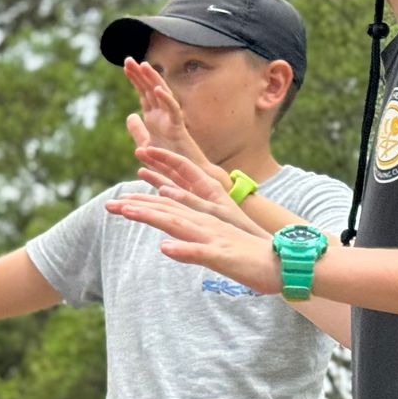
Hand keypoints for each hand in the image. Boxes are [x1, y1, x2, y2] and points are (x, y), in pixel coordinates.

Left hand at [105, 190, 281, 294]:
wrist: (284, 264)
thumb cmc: (248, 257)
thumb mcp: (213, 249)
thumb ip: (190, 244)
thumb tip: (166, 244)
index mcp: (202, 222)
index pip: (166, 210)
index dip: (141, 205)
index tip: (116, 202)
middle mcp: (205, 225)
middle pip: (165, 212)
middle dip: (137, 207)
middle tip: (108, 205)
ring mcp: (213, 238)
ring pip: (178, 225)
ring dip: (153, 217)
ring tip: (128, 212)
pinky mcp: (224, 255)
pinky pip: (202, 253)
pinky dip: (184, 250)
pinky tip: (165, 248)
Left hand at [121, 59, 218, 178]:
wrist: (184, 176)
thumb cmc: (168, 160)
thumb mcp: (147, 144)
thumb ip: (138, 130)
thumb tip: (130, 115)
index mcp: (154, 117)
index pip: (143, 93)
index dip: (135, 79)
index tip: (126, 65)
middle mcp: (162, 115)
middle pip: (150, 90)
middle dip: (140, 75)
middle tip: (128, 59)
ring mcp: (171, 120)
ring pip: (162, 96)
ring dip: (153, 80)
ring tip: (143, 65)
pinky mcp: (179, 129)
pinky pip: (174, 111)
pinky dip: (166, 100)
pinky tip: (157, 89)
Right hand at [133, 143, 266, 238]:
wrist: (258, 249)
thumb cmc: (241, 230)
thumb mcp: (215, 213)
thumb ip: (189, 201)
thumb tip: (163, 189)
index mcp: (208, 186)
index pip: (183, 165)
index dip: (164, 156)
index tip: (148, 149)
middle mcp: (203, 191)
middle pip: (176, 173)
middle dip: (157, 164)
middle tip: (139, 153)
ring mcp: (201, 203)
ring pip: (174, 188)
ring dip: (156, 181)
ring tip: (139, 172)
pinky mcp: (199, 216)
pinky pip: (176, 202)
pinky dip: (162, 197)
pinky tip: (154, 195)